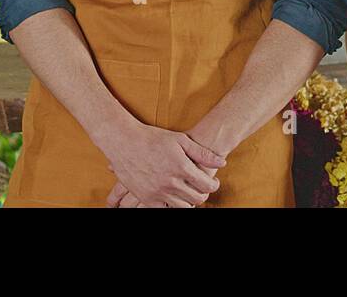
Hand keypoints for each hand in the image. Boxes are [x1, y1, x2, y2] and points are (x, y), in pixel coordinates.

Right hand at [102, 123, 224, 206]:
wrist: (124, 142)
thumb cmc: (153, 137)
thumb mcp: (180, 140)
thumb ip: (202, 153)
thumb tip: (222, 162)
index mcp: (181, 167)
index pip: (207, 185)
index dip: (213, 185)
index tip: (212, 182)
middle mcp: (170, 182)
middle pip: (197, 199)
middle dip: (203, 194)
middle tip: (202, 188)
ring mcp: (157, 192)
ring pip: (183, 207)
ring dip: (189, 201)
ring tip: (189, 192)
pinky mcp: (146, 198)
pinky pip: (165, 209)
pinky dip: (172, 205)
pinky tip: (174, 196)